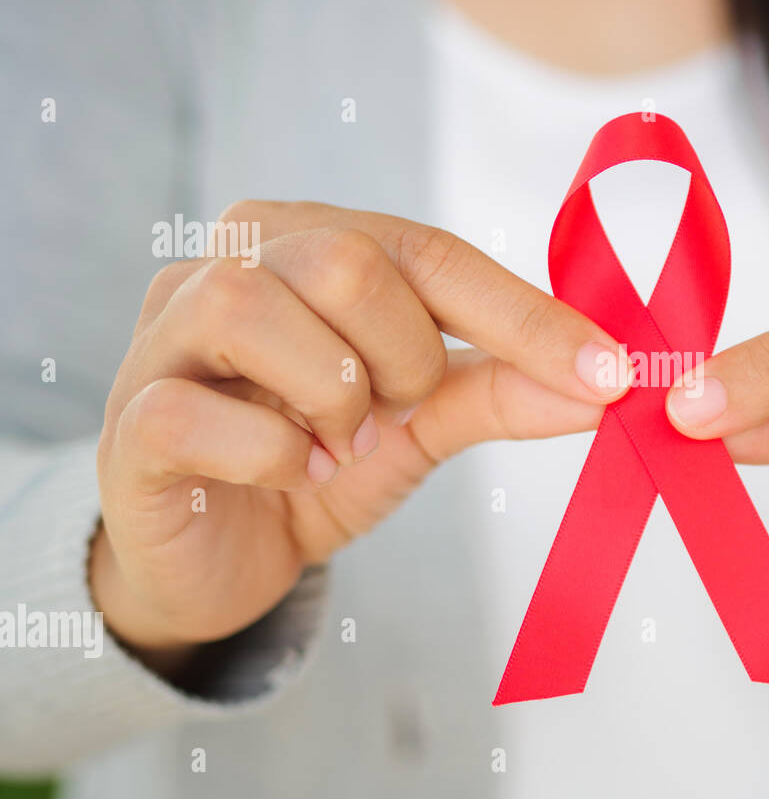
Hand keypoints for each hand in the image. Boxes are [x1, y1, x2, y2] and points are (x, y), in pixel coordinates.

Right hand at [94, 201, 622, 665]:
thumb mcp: (420, 420)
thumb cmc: (316, 463)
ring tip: (336, 444)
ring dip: (334, 398)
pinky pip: (201, 414)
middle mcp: (223, 263)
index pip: (428, 250)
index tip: (608, 374)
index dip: (524, 315)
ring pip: (257, 307)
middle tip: (392, 415)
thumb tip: (602, 385)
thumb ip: (499, 388)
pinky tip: (290, 476)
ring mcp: (161, 337)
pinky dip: (275, 457)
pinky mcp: (130, 423)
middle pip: (347, 261)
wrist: (219, 557)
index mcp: (302, 241)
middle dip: (403, 359)